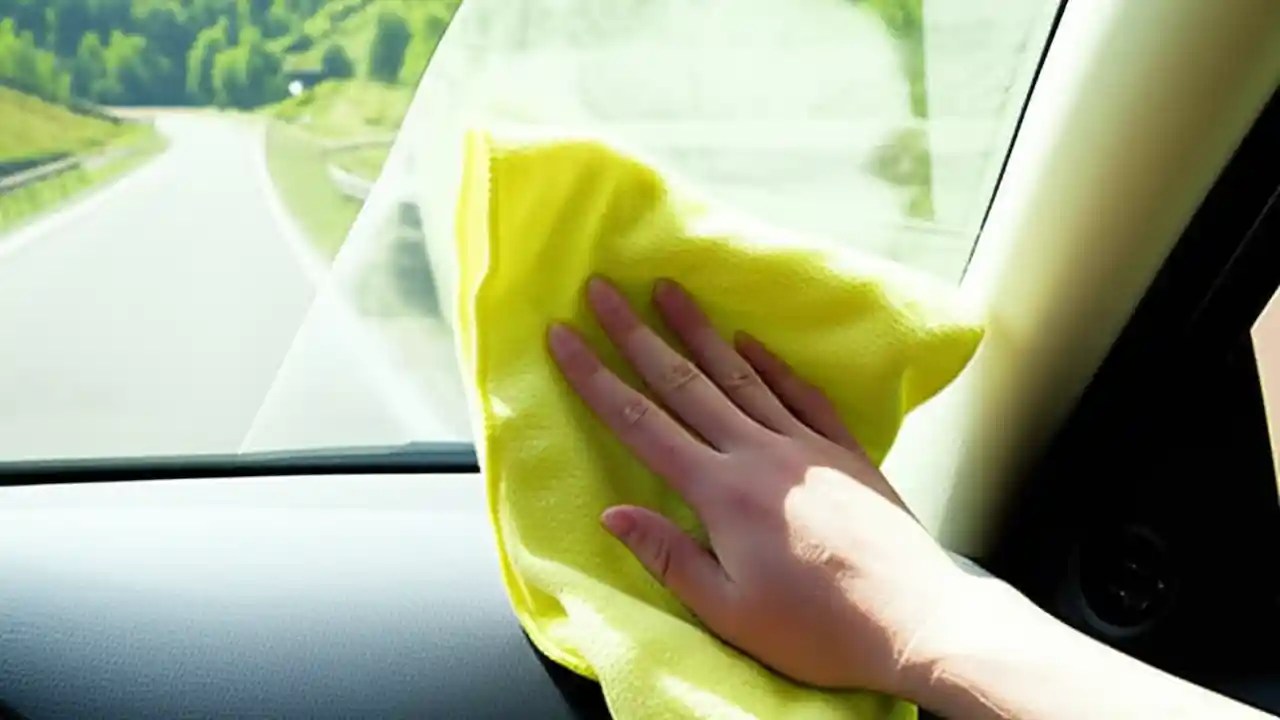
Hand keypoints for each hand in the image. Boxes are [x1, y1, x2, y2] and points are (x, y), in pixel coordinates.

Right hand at [547, 277, 977, 694]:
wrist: (916, 622)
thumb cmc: (819, 630)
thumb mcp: (730, 611)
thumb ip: (669, 557)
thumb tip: (612, 513)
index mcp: (721, 494)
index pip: (641, 424)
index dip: (595, 378)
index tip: (564, 337)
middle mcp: (759, 456)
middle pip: (684, 383)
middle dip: (636, 334)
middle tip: (603, 289)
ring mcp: (805, 448)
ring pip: (740, 375)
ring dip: (699, 330)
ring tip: (669, 288)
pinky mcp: (843, 453)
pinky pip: (801, 394)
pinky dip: (772, 363)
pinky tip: (751, 340)